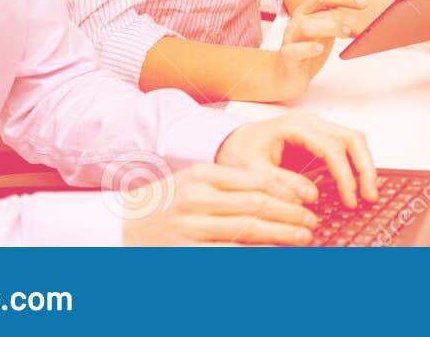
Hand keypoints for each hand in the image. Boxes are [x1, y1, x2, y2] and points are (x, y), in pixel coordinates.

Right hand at [120, 163, 320, 246]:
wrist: (116, 226)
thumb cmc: (163, 203)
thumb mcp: (194, 182)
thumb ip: (230, 185)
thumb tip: (275, 193)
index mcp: (202, 175)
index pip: (256, 180)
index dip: (288, 189)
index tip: (309, 196)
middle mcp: (197, 198)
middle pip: (256, 205)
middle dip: (290, 213)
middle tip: (313, 220)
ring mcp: (191, 227)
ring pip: (247, 230)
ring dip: (280, 234)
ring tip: (304, 237)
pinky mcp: (186, 251)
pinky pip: (229, 253)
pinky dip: (255, 254)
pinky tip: (273, 254)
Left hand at [216, 112, 377, 208]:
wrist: (230, 142)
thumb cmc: (238, 152)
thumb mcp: (250, 171)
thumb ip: (279, 184)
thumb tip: (310, 197)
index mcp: (295, 127)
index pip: (333, 148)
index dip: (345, 175)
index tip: (349, 199)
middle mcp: (311, 123)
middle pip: (352, 138)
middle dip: (365, 168)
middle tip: (370, 196)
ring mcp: (317, 130)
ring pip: (353, 141)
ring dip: (364, 166)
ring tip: (368, 194)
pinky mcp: (318, 141)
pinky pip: (345, 149)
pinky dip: (355, 166)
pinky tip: (356, 186)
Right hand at [264, 0, 370, 100]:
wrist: (286, 76)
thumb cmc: (306, 49)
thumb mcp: (323, 26)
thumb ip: (332, 8)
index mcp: (307, 11)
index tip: (364, 3)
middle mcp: (298, 21)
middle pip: (320, 10)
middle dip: (344, 17)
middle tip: (360, 29)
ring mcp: (291, 38)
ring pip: (306, 26)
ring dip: (329, 27)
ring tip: (345, 33)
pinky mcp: (288, 57)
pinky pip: (293, 50)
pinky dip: (307, 48)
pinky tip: (319, 49)